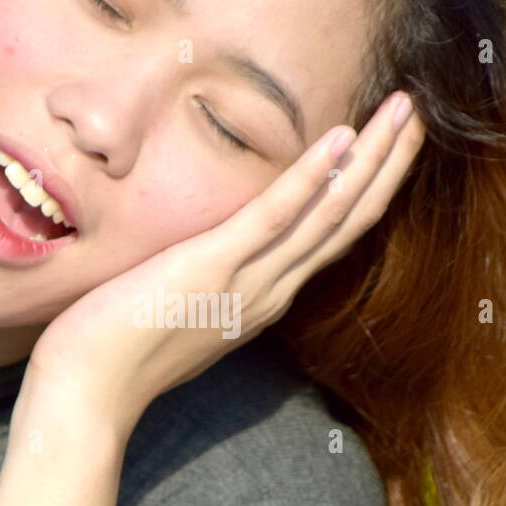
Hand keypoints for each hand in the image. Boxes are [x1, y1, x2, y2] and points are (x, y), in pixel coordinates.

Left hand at [12, 92, 425, 442]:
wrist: (87, 395)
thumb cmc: (116, 353)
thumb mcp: (180, 311)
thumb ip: (208, 286)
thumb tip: (207, 259)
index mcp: (263, 298)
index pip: (331, 237)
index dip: (367, 189)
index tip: (390, 145)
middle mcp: (270, 292)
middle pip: (348, 222)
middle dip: (389, 164)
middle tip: (419, 112)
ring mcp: (247, 282)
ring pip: (330, 215)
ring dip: (372, 158)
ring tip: (404, 110)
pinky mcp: (213, 267)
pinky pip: (274, 217)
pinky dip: (312, 177)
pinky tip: (342, 138)